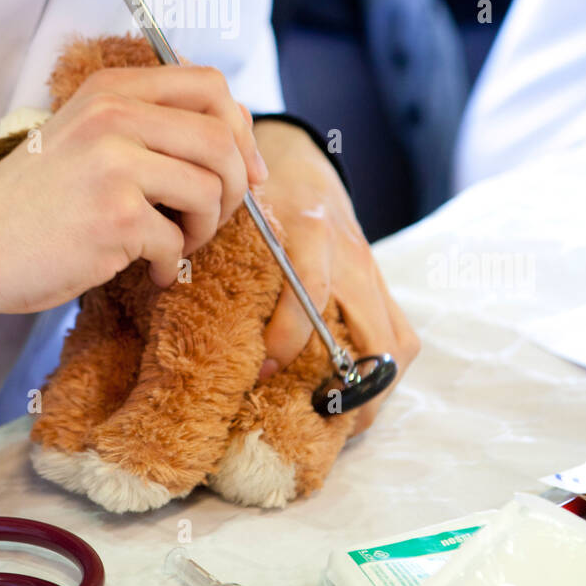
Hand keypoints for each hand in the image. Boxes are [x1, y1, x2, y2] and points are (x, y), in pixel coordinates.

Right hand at [0, 64, 269, 329]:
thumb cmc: (35, 199)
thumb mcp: (87, 134)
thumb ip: (149, 123)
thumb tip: (238, 135)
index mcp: (111, 90)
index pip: (210, 85)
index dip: (241, 130)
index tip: (242, 169)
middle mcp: (113, 116)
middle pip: (222, 138)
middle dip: (234, 186)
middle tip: (212, 216)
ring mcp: (114, 164)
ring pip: (210, 189)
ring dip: (206, 227)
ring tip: (176, 243)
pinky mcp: (113, 217)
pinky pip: (177, 241)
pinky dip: (171, 264)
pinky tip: (147, 269)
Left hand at [251, 120, 419, 435]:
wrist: (303, 163)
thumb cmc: (263, 195)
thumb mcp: (241, 215)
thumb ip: (223, 252)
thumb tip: (183, 302)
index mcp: (310, 232)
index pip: (310, 294)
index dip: (286, 341)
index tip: (259, 371)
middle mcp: (351, 255)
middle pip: (376, 336)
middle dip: (352, 388)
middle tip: (316, 422)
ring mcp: (374, 273)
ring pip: (399, 343)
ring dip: (376, 388)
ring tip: (342, 421)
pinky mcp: (383, 285)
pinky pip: (402, 336)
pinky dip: (383, 371)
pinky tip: (353, 392)